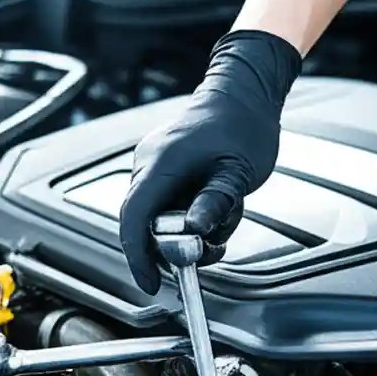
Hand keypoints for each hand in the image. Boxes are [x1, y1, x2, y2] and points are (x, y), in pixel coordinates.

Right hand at [119, 30, 300, 293]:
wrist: (243, 92)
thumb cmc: (243, 125)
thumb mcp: (237, 172)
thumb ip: (215, 203)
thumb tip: (195, 232)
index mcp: (161, 164)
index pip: (133, 220)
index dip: (138, 257)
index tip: (151, 283)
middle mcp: (147, 165)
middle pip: (144, 224)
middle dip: (177, 246)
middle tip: (213, 250)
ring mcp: (152, 166)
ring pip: (158, 218)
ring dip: (192, 230)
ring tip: (226, 217)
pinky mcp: (161, 169)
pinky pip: (166, 204)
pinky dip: (191, 216)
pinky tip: (218, 205)